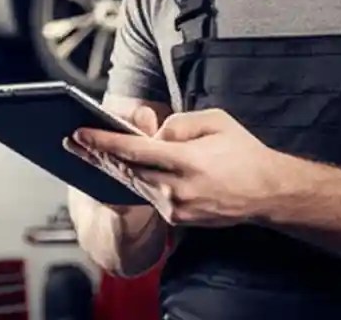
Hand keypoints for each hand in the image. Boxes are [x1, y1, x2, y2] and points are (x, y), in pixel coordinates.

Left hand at [74, 108, 285, 226]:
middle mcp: (178, 190)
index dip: (104, 141)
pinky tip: (119, 169)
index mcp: (187, 162)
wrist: (267, 193)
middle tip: (72, 142)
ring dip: (112, 168)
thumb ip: (179, 123)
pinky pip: (148, 195)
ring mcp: (176, 209)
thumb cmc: (243, 152)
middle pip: (126, 170)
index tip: (80, 133)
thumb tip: (153, 134)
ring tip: (89, 152)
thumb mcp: (216, 121)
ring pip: (134, 184)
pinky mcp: (177, 220)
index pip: (135, 150)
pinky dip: (133, 181)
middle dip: (98, 155)